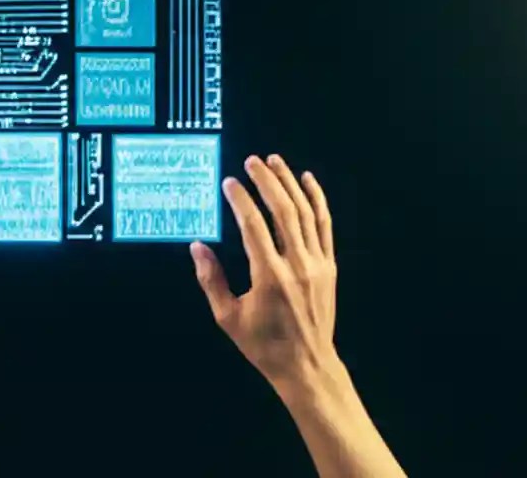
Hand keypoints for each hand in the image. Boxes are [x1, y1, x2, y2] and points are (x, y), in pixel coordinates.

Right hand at [191, 154, 338, 396]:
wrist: (306, 365)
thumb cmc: (263, 344)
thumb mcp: (228, 318)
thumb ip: (211, 280)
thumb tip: (197, 246)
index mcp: (269, 277)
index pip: (253, 226)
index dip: (240, 200)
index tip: (228, 183)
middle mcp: (296, 265)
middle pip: (282, 211)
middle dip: (266, 181)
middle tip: (251, 161)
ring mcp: (317, 264)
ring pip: (305, 213)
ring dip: (289, 183)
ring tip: (274, 162)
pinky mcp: (329, 266)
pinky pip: (325, 225)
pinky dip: (317, 199)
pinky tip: (307, 180)